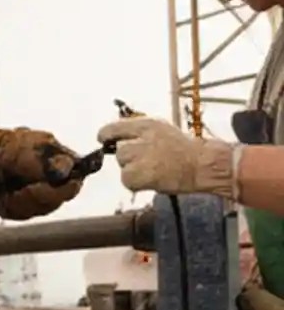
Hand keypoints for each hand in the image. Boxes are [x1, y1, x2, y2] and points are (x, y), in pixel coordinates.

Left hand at [0, 127, 81, 218]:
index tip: (35, 189)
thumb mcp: (22, 152)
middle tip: (16, 193)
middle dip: (35, 199)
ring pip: (42, 209)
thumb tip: (66, 168)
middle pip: (59, 198)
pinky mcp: (23, 201)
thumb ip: (45, 163)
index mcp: (56, 155)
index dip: (59, 189)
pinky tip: (2, 200)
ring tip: (5, 194)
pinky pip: (26, 214)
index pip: (74, 178)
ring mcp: (37, 187)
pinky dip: (12, 209)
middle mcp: (51, 172)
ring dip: (22, 204)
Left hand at [96, 117, 233, 197]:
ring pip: (123, 165)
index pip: (113, 129)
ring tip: (154, 171)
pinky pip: (127, 181)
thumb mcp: (163, 131)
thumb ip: (141, 134)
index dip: (107, 135)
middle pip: (119, 151)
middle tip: (148, 163)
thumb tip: (120, 140)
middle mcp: (140, 138)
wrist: (205, 164)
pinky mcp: (139, 174)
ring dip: (133, 171)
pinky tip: (153, 180)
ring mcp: (139, 156)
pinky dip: (137, 183)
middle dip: (129, 159)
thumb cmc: (188, 150)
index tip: (104, 140)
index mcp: (146, 125)